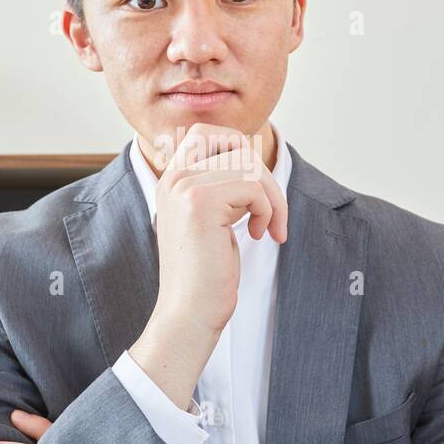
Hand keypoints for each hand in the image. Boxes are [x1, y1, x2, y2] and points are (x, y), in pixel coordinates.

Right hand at [129, 122, 287, 409]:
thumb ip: (220, 184)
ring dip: (272, 197)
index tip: (252, 190)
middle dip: (262, 173)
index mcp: (171, 179)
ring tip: (267, 227)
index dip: (239, 149)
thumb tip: (248, 151)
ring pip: (250, 164)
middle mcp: (173, 177)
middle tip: (268, 210)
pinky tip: (259, 235)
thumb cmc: (207, 273)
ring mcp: (184, 187)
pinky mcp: (200, 202)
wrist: (189, 313)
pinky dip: (269, 211)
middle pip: (234, 141)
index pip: (206, 131)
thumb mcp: (212, 219)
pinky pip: (254, 186)